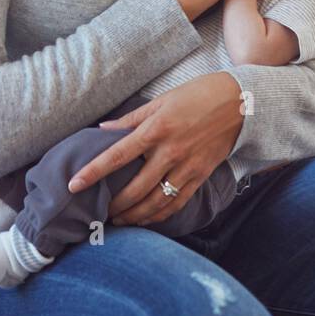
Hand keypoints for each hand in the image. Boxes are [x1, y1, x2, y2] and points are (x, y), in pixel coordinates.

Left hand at [66, 73, 244, 226]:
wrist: (240, 102)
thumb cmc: (197, 95)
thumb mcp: (161, 100)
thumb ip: (131, 119)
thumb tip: (103, 131)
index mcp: (156, 129)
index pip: (117, 155)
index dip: (93, 171)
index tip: (74, 184)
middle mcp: (170, 151)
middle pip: (135, 188)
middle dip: (114, 205)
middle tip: (98, 213)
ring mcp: (187, 167)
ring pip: (156, 202)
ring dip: (134, 216)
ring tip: (118, 221)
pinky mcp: (201, 176)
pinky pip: (177, 203)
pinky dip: (160, 216)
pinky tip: (146, 219)